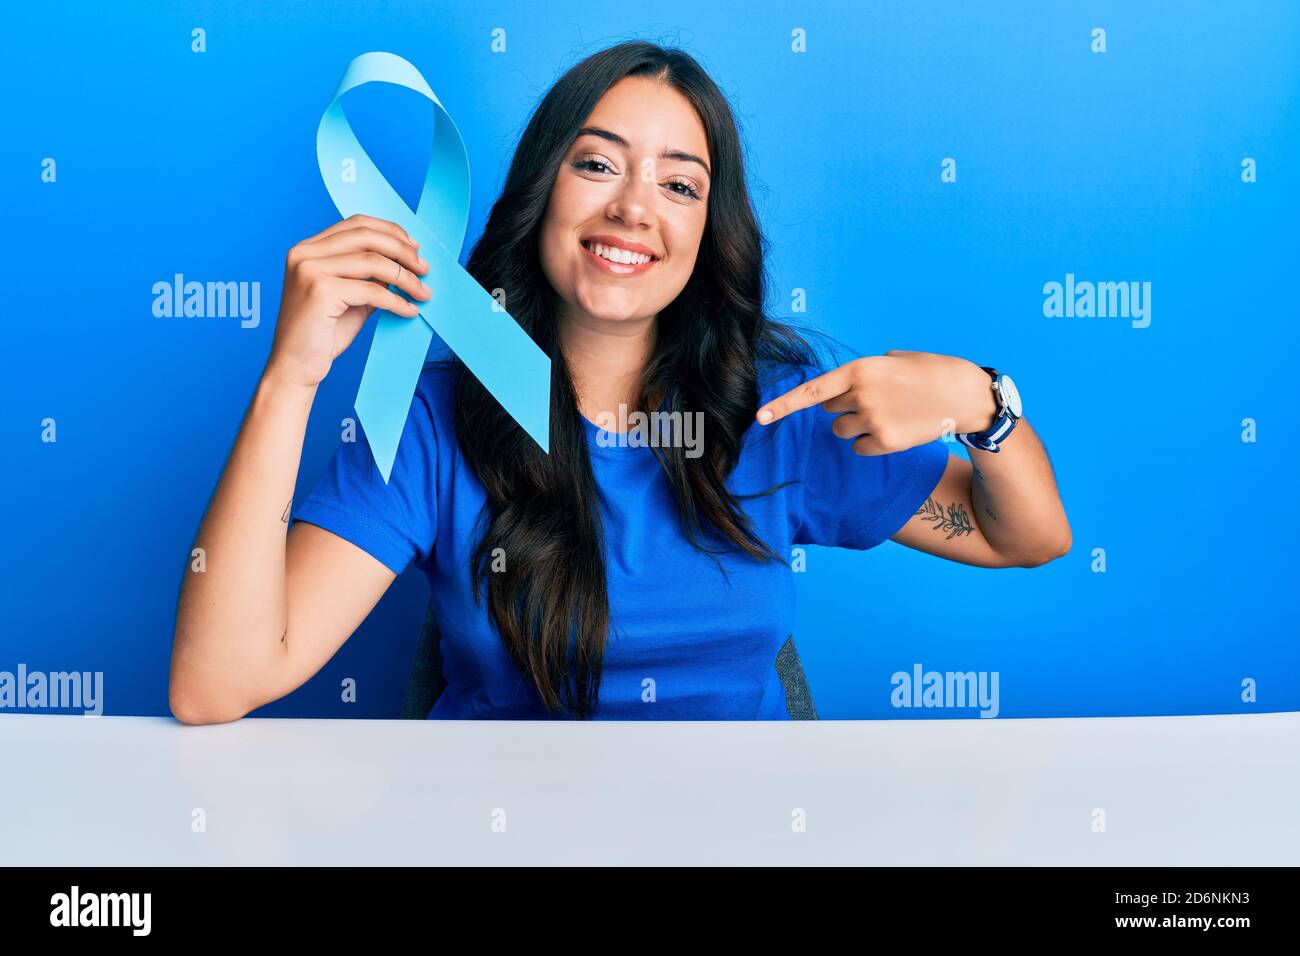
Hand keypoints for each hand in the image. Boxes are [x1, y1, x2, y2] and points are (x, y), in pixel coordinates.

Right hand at [264, 214, 432, 388]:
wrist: (296, 366)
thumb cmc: (323, 334)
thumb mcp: (351, 296)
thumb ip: (370, 275)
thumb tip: (406, 261)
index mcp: (308, 248)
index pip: (356, 224)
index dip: (390, 231)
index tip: (414, 247)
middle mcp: (304, 253)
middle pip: (366, 236)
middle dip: (402, 251)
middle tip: (425, 268)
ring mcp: (309, 270)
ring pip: (373, 261)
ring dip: (406, 277)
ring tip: (423, 292)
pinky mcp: (320, 291)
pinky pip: (372, 291)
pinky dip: (396, 301)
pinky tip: (409, 310)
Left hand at [756, 350, 997, 454]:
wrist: (966, 395)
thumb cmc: (931, 373)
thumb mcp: (894, 360)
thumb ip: (865, 372)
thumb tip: (845, 390)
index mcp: (860, 370)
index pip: (812, 391)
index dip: (783, 405)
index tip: (759, 418)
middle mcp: (861, 395)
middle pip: (829, 410)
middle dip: (845, 406)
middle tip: (878, 400)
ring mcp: (872, 421)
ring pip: (841, 432)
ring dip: (856, 426)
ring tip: (889, 415)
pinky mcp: (885, 443)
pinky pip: (859, 449)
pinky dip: (871, 444)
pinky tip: (895, 430)